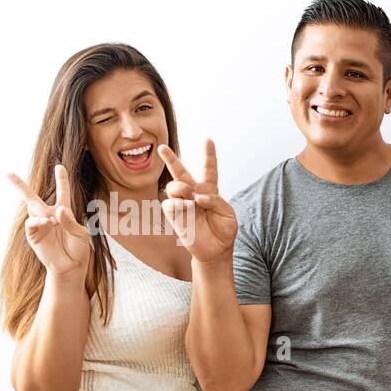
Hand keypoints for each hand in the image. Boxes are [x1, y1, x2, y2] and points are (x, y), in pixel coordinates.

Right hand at [7, 166, 91, 277]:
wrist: (71, 266)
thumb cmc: (79, 249)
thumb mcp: (81, 233)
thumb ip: (70, 220)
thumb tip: (58, 209)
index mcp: (64, 212)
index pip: (63, 193)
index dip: (61, 180)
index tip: (59, 166)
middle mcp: (49, 215)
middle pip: (32, 197)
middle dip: (19, 186)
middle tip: (7, 174)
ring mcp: (40, 224)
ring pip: (31, 208)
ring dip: (41, 211)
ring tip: (52, 221)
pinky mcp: (33, 235)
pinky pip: (31, 223)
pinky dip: (38, 221)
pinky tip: (47, 223)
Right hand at [158, 140, 237, 262]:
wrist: (216, 250)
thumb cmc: (223, 231)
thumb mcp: (228, 215)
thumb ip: (216, 201)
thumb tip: (198, 196)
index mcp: (210, 190)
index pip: (209, 169)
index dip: (208, 155)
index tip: (208, 140)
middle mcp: (194, 193)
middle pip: (180, 172)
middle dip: (170, 159)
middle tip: (162, 148)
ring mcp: (182, 203)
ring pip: (173, 186)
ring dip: (181, 188)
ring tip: (190, 197)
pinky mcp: (174, 215)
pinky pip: (170, 203)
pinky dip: (179, 203)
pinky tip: (187, 207)